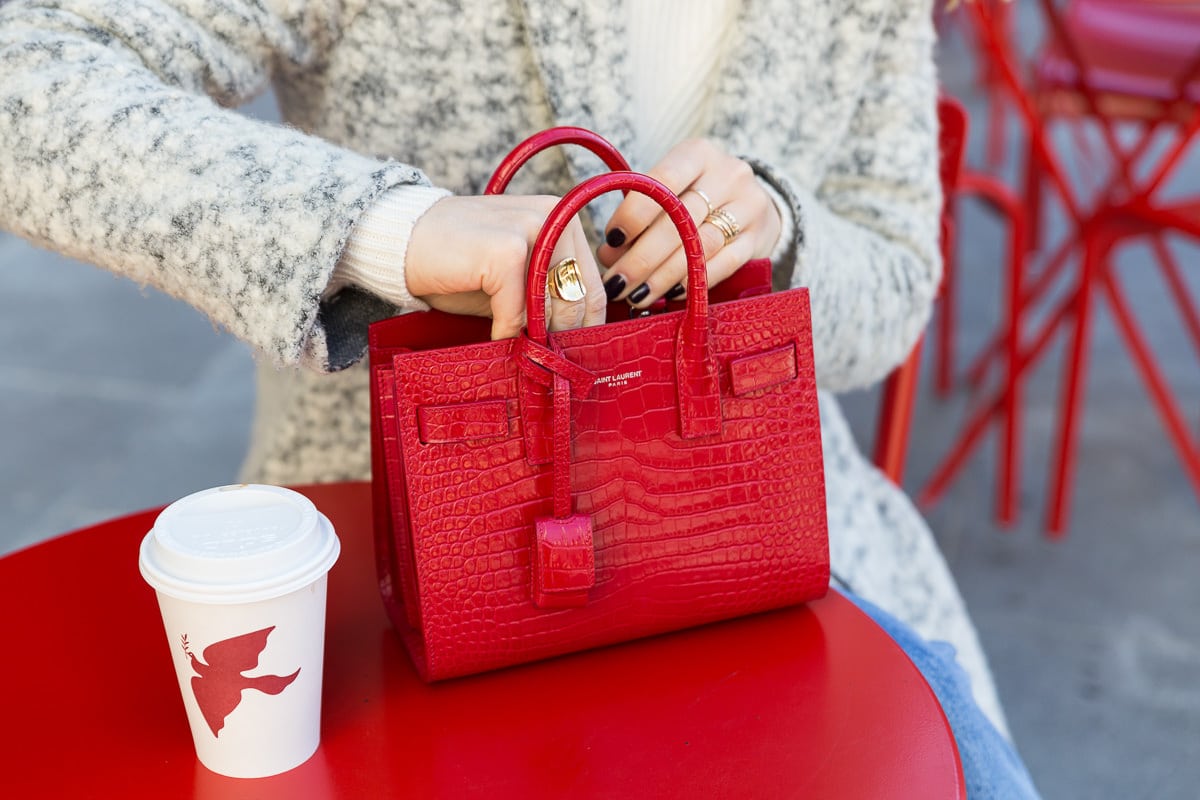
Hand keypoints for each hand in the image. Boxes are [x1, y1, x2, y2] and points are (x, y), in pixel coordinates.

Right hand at [405, 195, 606, 339]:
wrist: (403, 239)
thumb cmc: (460, 264)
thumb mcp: (517, 276)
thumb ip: (548, 295)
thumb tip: (580, 340)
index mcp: (562, 218)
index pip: (592, 285)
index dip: (586, 326)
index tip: (574, 353)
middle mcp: (552, 216)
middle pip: (576, 298)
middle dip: (558, 335)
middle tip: (541, 357)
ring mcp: (530, 229)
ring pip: (552, 306)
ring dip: (534, 335)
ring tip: (518, 346)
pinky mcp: (505, 250)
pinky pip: (518, 312)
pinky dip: (506, 331)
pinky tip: (494, 334)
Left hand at [597, 139, 781, 307]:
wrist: (752, 204)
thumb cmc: (696, 198)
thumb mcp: (671, 192)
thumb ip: (639, 219)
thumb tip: (609, 255)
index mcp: (697, 154)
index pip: (663, 181)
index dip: (635, 213)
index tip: (611, 240)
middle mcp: (728, 174)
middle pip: (681, 220)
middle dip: (642, 257)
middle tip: (617, 283)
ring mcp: (749, 205)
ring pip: (701, 245)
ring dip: (664, 276)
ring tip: (638, 295)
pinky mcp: (760, 237)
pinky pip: (725, 263)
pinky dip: (696, 280)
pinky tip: (673, 294)